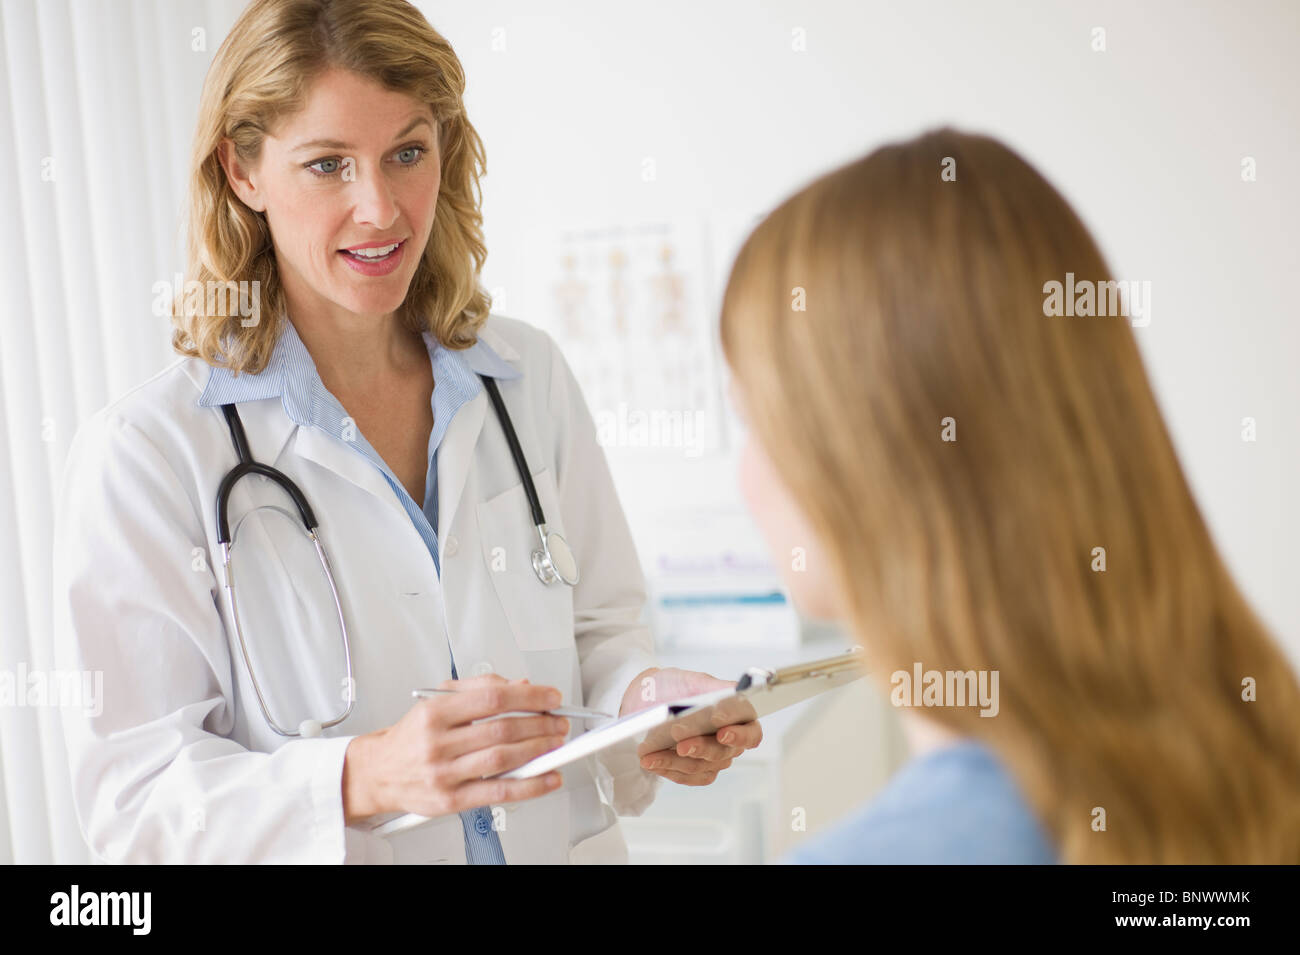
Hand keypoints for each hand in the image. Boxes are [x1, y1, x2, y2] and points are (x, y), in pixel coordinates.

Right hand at [342, 674, 569, 821]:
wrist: (378, 773)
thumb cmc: (411, 737)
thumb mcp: (436, 701)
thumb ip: (478, 689)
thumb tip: (519, 686)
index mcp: (435, 712)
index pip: (492, 698)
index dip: (529, 697)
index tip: (550, 698)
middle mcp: (438, 742)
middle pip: (501, 729)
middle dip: (540, 724)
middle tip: (558, 721)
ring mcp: (445, 773)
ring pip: (502, 758)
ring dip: (538, 750)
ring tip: (556, 743)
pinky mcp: (451, 799)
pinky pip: (498, 792)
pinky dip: (529, 785)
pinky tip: (548, 777)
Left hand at [621, 667, 762, 786]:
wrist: (645, 701)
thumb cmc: (674, 688)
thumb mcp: (693, 681)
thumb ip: (715, 687)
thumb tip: (735, 691)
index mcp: (738, 717)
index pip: (750, 731)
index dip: (739, 732)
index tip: (719, 723)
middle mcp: (730, 741)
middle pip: (723, 752)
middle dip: (700, 746)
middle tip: (678, 737)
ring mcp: (714, 758)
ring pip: (701, 766)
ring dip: (675, 760)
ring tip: (650, 753)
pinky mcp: (696, 771)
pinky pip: (687, 777)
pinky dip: (667, 768)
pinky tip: (651, 761)